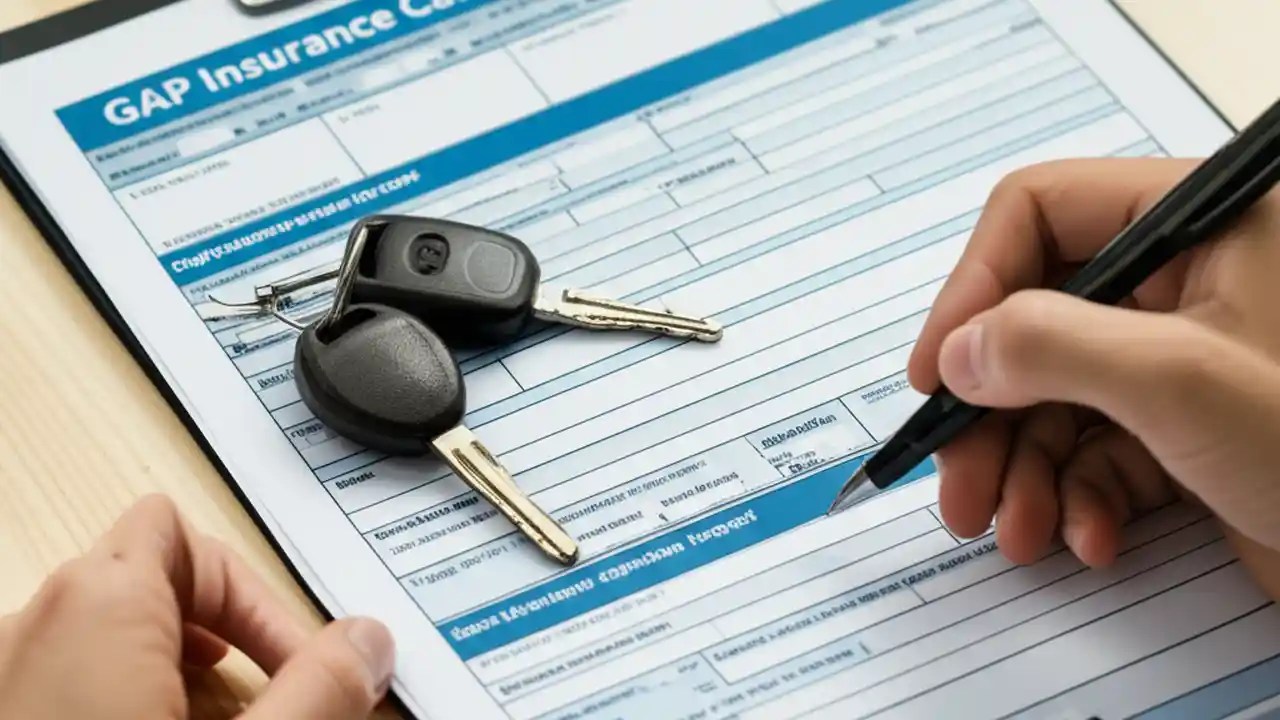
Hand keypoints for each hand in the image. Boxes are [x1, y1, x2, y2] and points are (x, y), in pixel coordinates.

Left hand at [0, 495, 395, 718]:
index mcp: (95, 605)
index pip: (190, 537)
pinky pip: (70, 676)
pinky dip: (127, 694)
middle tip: (274, 693)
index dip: (262, 599)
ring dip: (177, 667)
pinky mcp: (10, 711)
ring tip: (222, 719)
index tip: (307, 666)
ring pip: (108, 632)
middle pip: (150, 577)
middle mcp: (35, 624)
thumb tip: (368, 643)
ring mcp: (10, 675)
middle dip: (227, 631)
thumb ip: (319, 688)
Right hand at [907, 157, 1279, 598]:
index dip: (973, 288)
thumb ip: (1052, 346)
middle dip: (992, 412)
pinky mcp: (1188, 425)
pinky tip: (1088, 537)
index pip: (1042, 212)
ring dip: (1025, 470)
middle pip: (1036, 318)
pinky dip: (1078, 497)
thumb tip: (960, 351)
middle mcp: (1189, 278)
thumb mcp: (1184, 384)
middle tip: (958, 481)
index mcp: (1203, 220)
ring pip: (1057, 394)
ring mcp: (1185, 356)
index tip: (938, 371)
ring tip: (1017, 529)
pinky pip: (1098, 447)